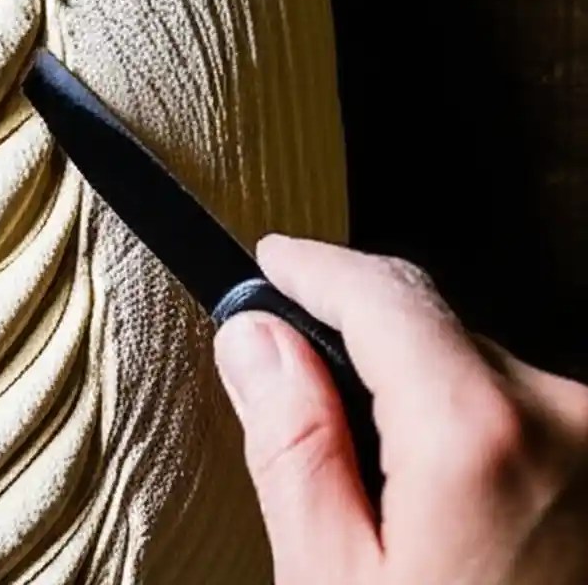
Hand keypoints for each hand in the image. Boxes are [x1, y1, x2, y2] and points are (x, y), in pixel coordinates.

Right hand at [214, 235, 587, 583]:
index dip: (315, 269)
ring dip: (423, 400)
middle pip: (433, 333)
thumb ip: (293, 450)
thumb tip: (256, 342)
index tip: (275, 261)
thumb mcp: (331, 580)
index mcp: (477, 438)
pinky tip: (446, 509)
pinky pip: (526, 419)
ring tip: (382, 491)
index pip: (383, 296)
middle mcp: (564, 422)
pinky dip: (474, 438)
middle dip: (361, 347)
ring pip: (480, 375)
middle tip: (295, 390)